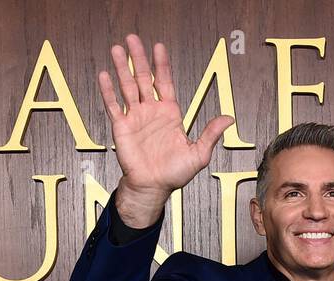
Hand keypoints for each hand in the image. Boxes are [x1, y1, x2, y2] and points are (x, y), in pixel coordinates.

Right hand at [98, 34, 234, 226]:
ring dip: (122, 68)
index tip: (158, 47)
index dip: (162, 65)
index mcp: (170, 114)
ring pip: (127, 87)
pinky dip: (108, 91)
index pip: (165, 83)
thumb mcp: (199, 153)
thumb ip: (211, 133)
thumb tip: (229, 118)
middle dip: (140, 59)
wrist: (154, 187)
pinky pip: (113, 105)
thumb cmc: (175, 173)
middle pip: (144, 79)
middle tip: (133, 39)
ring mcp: (136, 117)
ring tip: (118, 50)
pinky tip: (104, 75)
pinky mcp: (122, 127)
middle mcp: (152, 112)